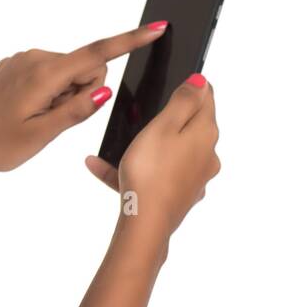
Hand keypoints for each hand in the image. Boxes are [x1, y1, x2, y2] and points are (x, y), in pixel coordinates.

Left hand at [0, 24, 169, 174]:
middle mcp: (35, 58)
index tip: (157, 27)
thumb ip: (76, 111)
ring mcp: (23, 59)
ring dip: (62, 95)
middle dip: (81, 93)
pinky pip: (48, 73)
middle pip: (84, 67)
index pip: (97, 53)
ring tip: (34, 117)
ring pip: (67, 72)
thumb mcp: (42, 135)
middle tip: (52, 120)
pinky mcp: (14, 65)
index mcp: (44, 74)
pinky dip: (47, 91)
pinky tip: (25, 110)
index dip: (130, 41)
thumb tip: (103, 90)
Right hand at [86, 74, 220, 242]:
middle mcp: (206, 155)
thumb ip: (183, 101)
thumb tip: (201, 82)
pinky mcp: (177, 196)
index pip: (207, 98)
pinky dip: (131, 170)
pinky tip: (99, 167)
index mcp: (205, 133)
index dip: (191, 87)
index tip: (173, 84)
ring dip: (142, 147)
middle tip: (141, 114)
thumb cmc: (151, 174)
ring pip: (168, 153)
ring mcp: (193, 178)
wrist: (145, 224)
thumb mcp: (163, 126)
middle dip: (166, 118)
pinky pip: (153, 176)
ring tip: (110, 147)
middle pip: (189, 126)